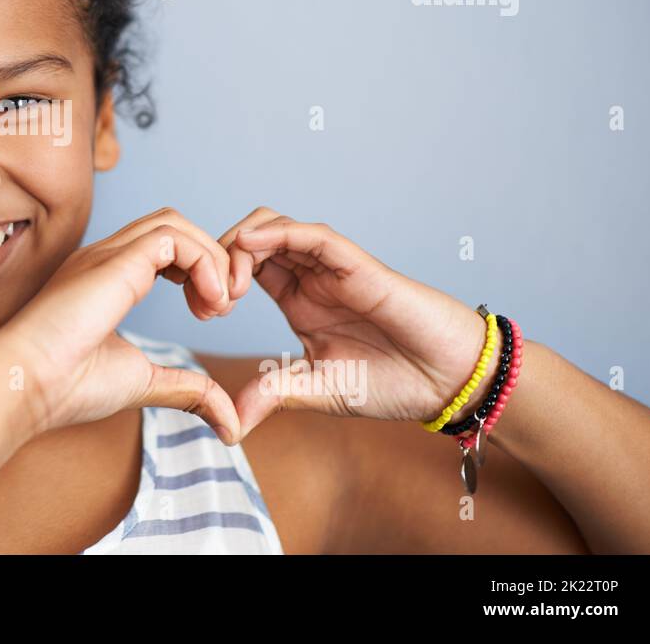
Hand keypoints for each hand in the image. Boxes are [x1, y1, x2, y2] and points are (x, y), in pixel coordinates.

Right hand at [0, 207, 241, 443]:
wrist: (27, 386)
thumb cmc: (67, 387)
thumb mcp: (143, 383)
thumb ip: (186, 390)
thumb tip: (229, 423)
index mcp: (106, 279)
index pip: (163, 246)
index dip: (198, 270)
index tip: (210, 314)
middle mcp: (105, 258)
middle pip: (172, 226)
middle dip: (211, 259)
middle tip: (222, 307)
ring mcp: (107, 255)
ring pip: (174, 223)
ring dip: (211, 259)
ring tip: (218, 305)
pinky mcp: (115, 261)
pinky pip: (172, 237)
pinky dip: (203, 263)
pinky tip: (207, 304)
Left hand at [219, 206, 494, 437]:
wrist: (449, 382)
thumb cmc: (394, 381)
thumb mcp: (319, 390)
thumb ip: (275, 394)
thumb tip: (230, 422)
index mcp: (298, 300)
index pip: (245, 267)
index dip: (215, 276)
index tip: (200, 310)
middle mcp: (311, 277)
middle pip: (252, 239)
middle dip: (218, 257)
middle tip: (208, 299)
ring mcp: (333, 268)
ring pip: (277, 227)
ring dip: (242, 244)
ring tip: (227, 285)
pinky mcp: (357, 265)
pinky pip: (312, 235)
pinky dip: (278, 233)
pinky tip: (250, 246)